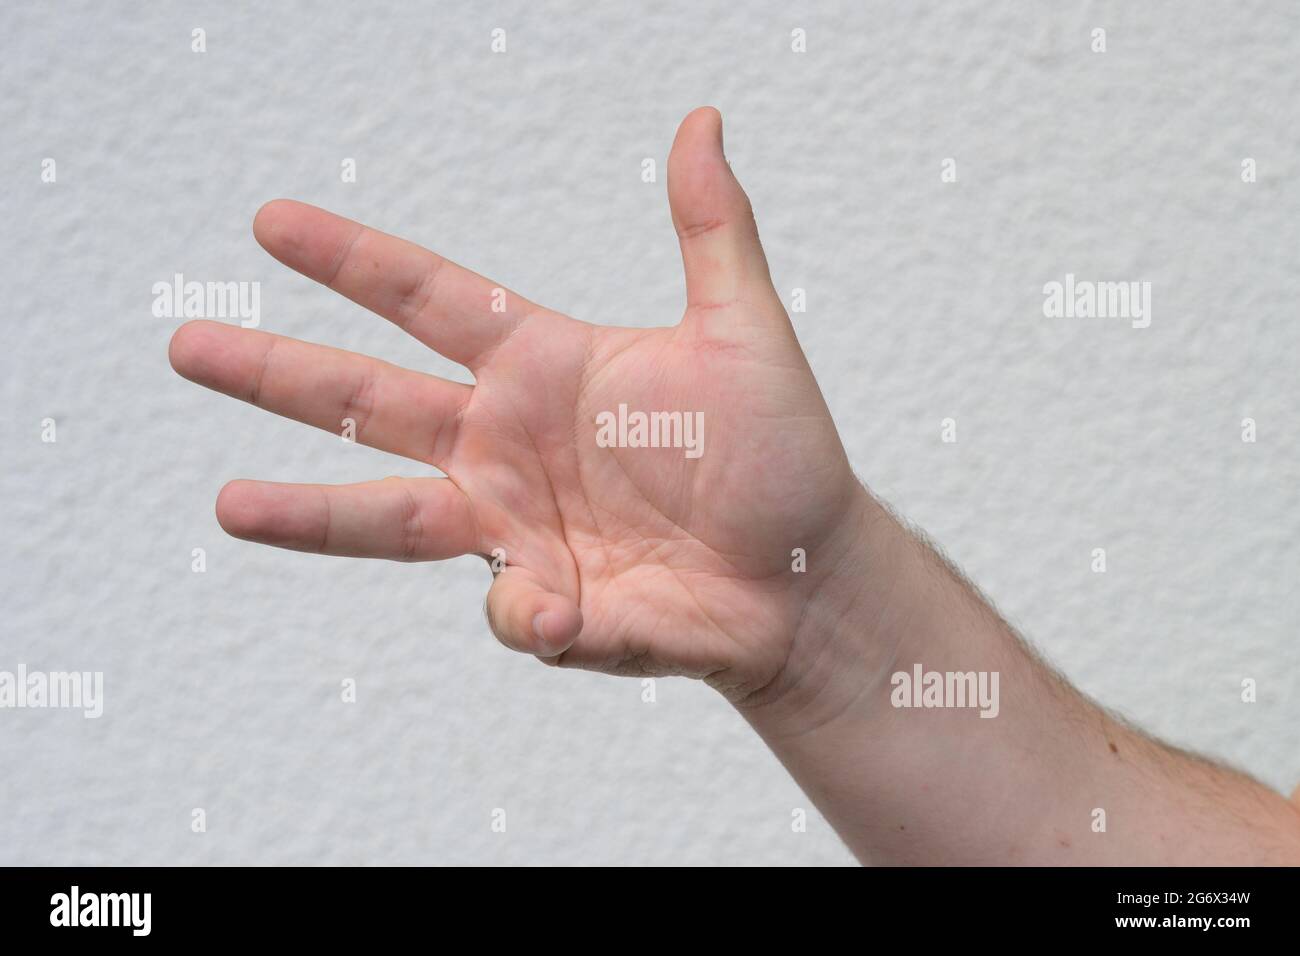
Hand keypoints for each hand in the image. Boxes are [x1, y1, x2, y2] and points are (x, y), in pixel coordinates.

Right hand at [169, 108, 866, 699]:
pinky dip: (532, 610)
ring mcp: (516, 528)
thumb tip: (699, 122)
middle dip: (280, 375)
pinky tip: (575, 608)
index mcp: (543, 366)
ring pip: (388, 515)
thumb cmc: (779, 457)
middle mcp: (507, 444)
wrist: (805, 578)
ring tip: (228, 505)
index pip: (428, 300)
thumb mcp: (745, 331)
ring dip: (307, 514)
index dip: (351, 261)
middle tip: (189, 347)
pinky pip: (508, 608)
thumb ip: (712, 231)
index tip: (272, 223)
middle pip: (371, 403)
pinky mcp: (542, 605)